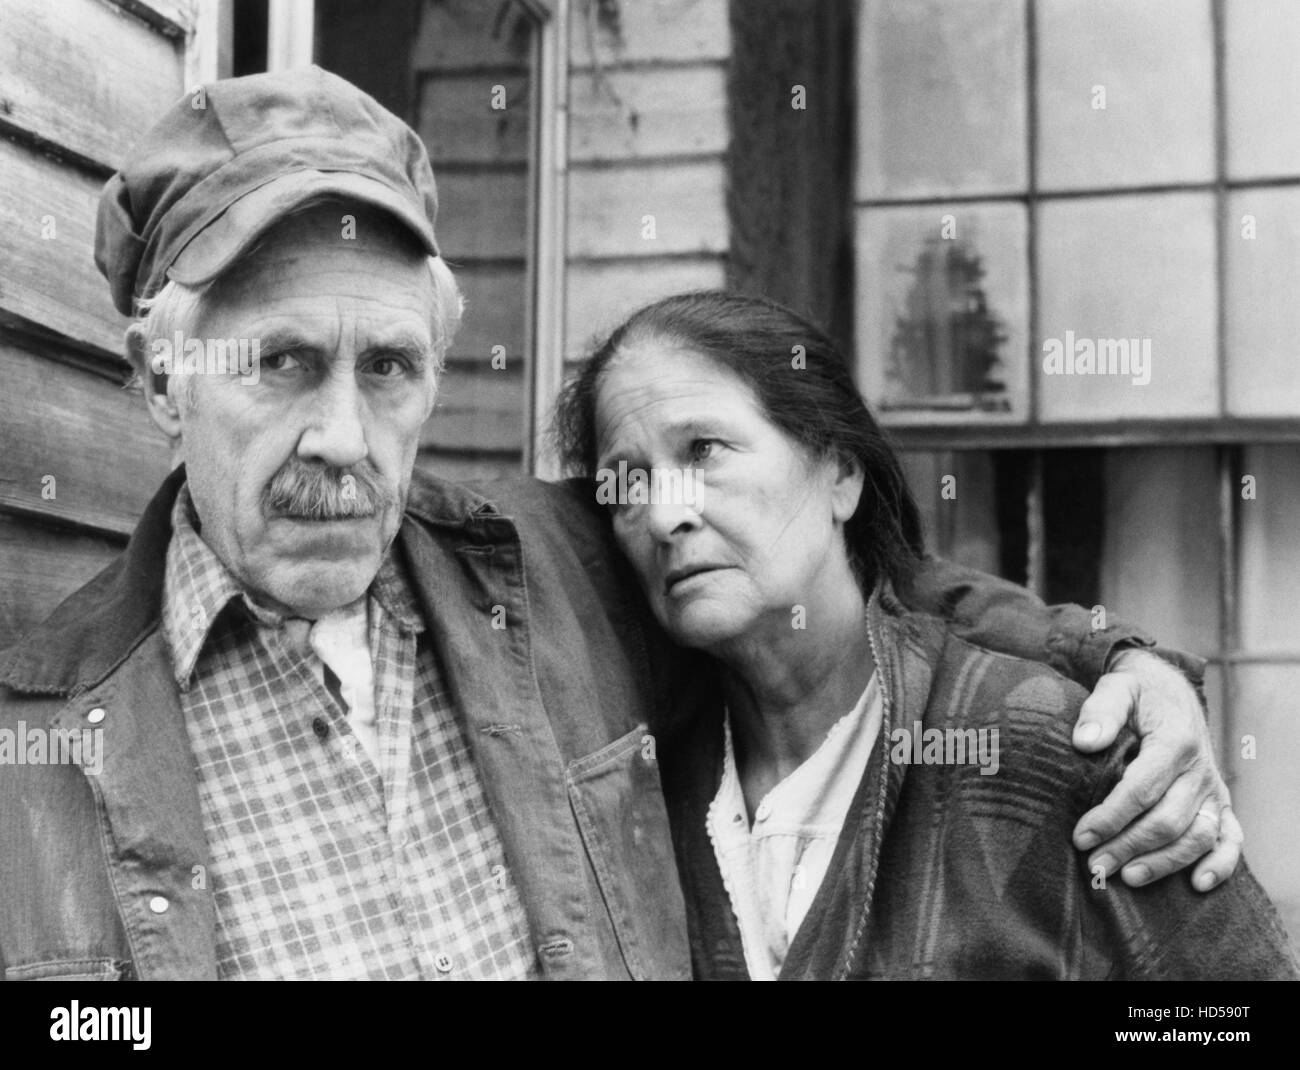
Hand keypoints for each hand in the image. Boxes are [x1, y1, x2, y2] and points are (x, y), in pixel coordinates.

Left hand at [1069, 649, 1241, 891]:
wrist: (1168, 689)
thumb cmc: (1136, 692)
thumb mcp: (1116, 687)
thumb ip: (1100, 710)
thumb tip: (1084, 741)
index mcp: (1175, 741)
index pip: (1141, 789)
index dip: (1110, 817)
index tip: (1081, 836)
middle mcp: (1199, 770)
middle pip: (1167, 820)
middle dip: (1128, 846)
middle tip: (1094, 864)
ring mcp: (1211, 789)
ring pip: (1196, 836)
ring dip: (1163, 862)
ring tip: (1127, 877)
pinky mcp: (1219, 802)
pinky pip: (1230, 838)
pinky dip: (1220, 865)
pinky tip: (1196, 884)